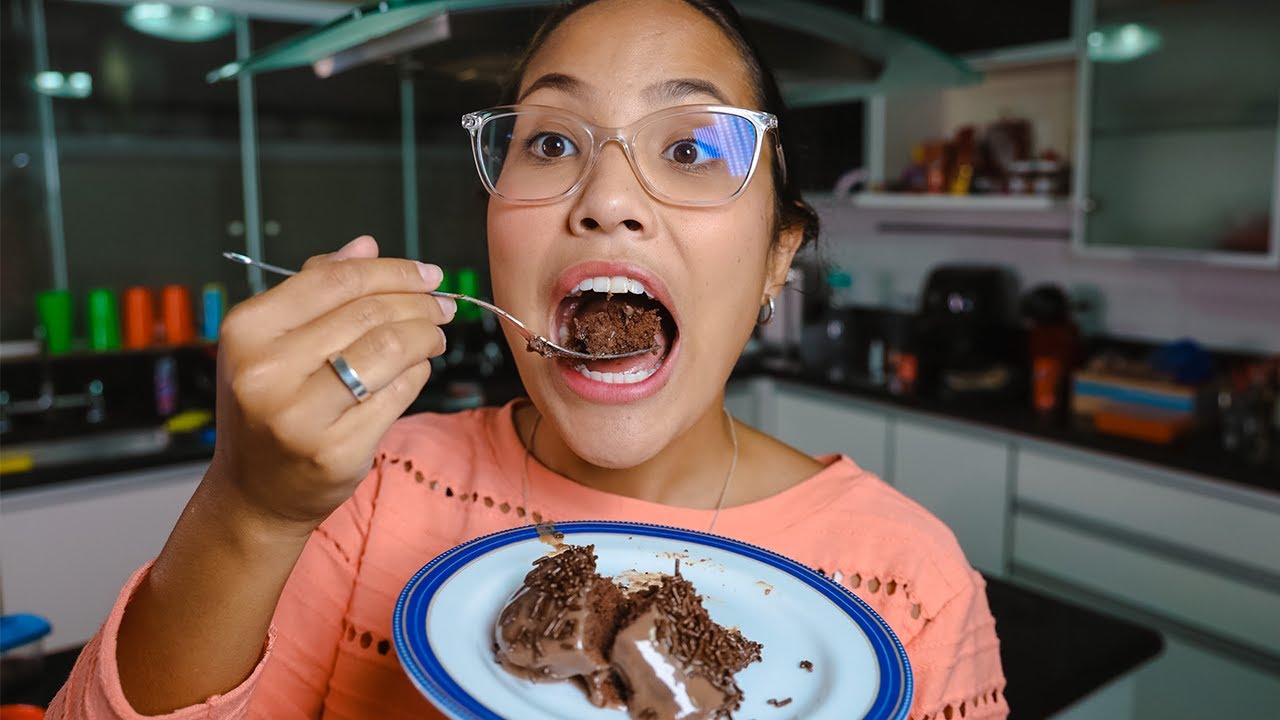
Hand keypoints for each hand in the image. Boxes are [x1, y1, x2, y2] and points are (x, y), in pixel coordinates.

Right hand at [207, 236, 455, 530]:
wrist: (256, 492)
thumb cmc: (271, 405)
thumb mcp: (272, 341)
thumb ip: (318, 288)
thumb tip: (366, 245)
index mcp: (247, 331)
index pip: (336, 280)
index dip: (393, 272)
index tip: (429, 274)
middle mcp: (267, 372)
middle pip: (369, 314)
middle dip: (419, 304)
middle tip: (442, 306)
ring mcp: (300, 416)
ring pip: (390, 350)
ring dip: (426, 336)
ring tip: (434, 336)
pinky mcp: (336, 450)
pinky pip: (398, 394)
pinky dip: (417, 375)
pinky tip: (415, 372)